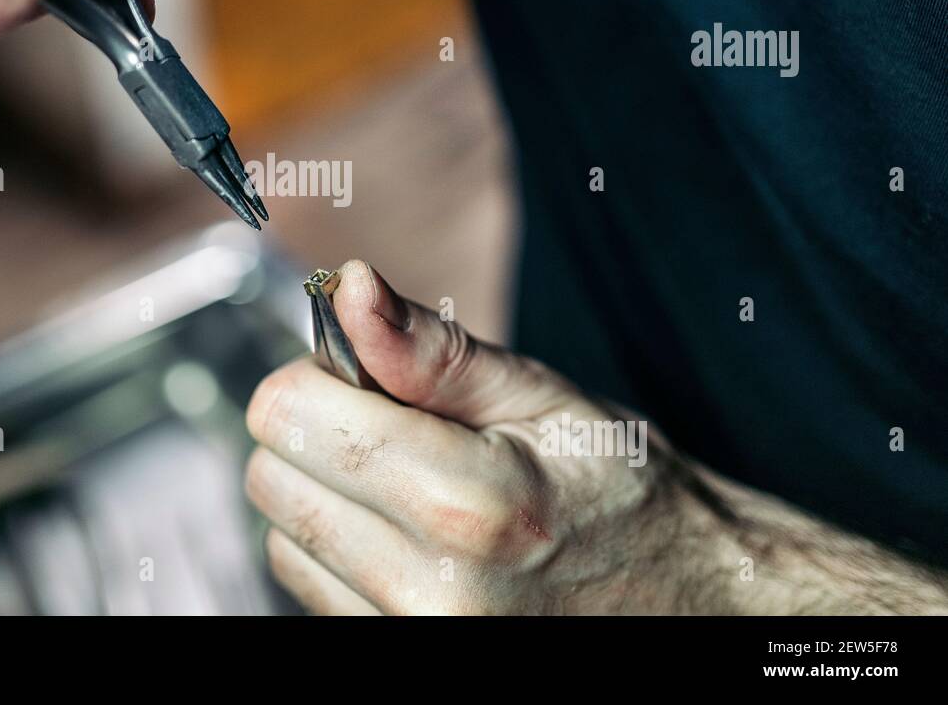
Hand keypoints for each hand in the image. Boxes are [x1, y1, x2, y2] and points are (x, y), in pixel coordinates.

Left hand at [245, 260, 736, 614]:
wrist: (681, 601)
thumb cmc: (619, 492)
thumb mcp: (540, 397)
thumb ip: (430, 348)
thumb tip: (348, 288)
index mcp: (464, 503)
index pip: (288, 415)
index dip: (316, 376)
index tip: (363, 376)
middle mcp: (427, 591)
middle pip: (270, 476)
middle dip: (315, 433)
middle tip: (394, 431)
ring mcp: (409, 641)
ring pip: (280, 536)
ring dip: (323, 497)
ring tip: (409, 488)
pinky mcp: (399, 662)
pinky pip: (309, 588)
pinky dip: (338, 551)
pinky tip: (406, 536)